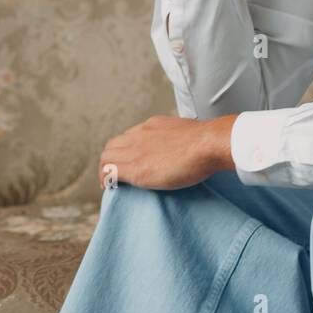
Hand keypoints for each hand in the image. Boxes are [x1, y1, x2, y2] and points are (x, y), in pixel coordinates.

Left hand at [97, 114, 237, 190]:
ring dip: (104, 169)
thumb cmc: (207, 142)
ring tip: (108, 183)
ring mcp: (136, 150)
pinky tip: (109, 187)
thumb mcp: (187, 133)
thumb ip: (178, 140)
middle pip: (113, 145)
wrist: (208, 144)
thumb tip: (185, 149)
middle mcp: (139, 134)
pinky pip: (110, 171)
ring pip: (106, 156)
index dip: (125, 150)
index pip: (129, 136)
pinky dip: (106, 178)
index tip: (129, 161)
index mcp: (152, 126)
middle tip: (115, 174)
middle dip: (110, 159)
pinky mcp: (136, 168)